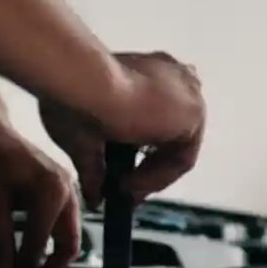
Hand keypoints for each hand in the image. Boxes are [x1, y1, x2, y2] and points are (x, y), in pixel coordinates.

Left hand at [0, 123, 80, 267]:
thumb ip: (1, 243)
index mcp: (52, 194)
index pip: (41, 244)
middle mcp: (67, 190)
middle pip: (69, 243)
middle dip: (49, 267)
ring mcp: (67, 187)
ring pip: (67, 233)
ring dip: (49, 252)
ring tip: (25, 267)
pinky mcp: (59, 185)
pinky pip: (61, 219)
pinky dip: (47, 235)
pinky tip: (25, 241)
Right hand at [40, 51, 204, 207]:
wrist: (83, 85)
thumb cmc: (73, 95)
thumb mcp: (83, 136)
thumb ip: (94, 165)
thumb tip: (92, 196)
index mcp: (151, 71)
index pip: (156, 118)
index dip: (140, 155)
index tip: (120, 178)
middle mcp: (175, 77)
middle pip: (170, 135)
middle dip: (147, 167)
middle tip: (124, 190)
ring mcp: (188, 92)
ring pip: (177, 149)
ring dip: (151, 175)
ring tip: (124, 191)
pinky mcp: (194, 114)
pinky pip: (182, 159)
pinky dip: (158, 177)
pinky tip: (131, 186)